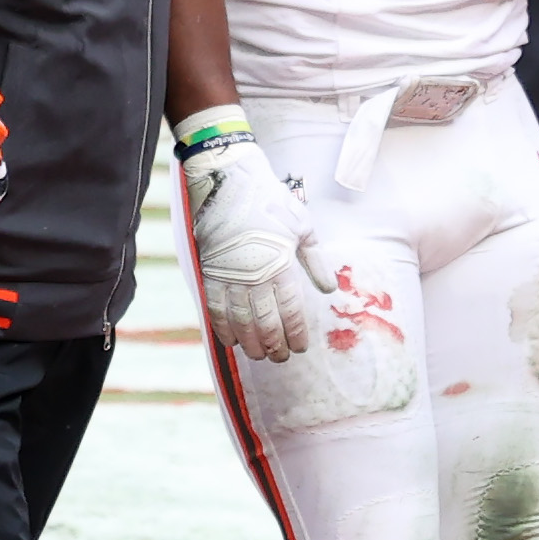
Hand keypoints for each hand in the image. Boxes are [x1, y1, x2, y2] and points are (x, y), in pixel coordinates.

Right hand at [185, 135, 338, 361]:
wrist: (228, 180)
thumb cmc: (270, 200)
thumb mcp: (303, 226)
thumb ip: (315, 260)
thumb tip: (329, 289)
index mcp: (280, 264)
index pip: (290, 310)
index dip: (296, 333)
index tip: (300, 348)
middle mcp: (254, 275)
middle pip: (265, 321)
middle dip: (274, 344)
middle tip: (280, 359)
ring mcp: (228, 276)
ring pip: (240, 320)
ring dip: (250, 342)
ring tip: (259, 356)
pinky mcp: (209, 272)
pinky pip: (215, 308)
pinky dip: (222, 328)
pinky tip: (231, 341)